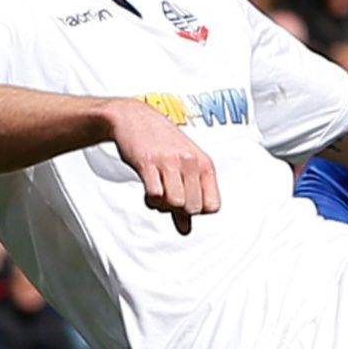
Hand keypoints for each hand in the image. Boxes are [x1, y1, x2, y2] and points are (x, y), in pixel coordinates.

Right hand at [106, 99, 219, 234]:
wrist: (134, 118)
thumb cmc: (162, 144)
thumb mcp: (182, 168)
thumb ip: (186, 199)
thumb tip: (186, 230)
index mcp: (204, 164)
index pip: (212, 206)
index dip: (197, 211)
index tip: (185, 202)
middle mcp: (190, 162)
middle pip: (193, 208)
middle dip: (178, 210)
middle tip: (168, 197)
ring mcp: (169, 162)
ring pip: (175, 203)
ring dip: (162, 205)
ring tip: (157, 192)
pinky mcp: (148, 163)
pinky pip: (155, 194)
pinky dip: (150, 198)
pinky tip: (149, 188)